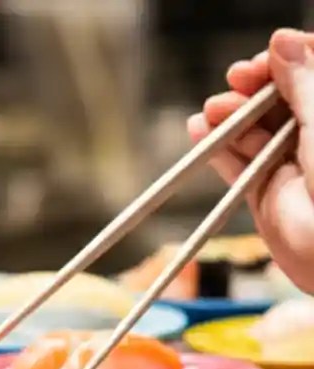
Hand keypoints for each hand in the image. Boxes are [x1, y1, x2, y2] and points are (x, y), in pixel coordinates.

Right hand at [189, 29, 313, 292]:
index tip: (271, 55)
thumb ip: (303, 82)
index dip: (290, 60)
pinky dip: (213, 147)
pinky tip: (198, 128)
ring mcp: (291, 166)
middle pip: (280, 99)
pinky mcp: (264, 194)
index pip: (312, 75)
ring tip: (214, 109)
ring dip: (231, 115)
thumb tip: (282, 41)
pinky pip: (234, 164)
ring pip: (254, 130)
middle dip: (257, 86)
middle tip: (240, 78)